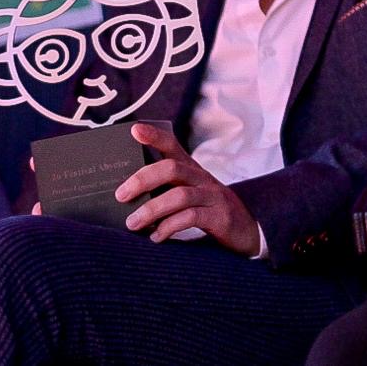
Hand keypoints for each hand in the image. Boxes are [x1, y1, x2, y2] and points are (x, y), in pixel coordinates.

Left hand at [114, 123, 260, 255]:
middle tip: (120, 195)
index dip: (154, 137)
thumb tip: (124, 199)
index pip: (173, 146)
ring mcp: (213, 197)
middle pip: (172, 168)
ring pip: (180, 195)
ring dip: (152, 209)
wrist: (246, 232)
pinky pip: (191, 217)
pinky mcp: (220, 217)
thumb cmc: (207, 213)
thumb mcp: (188, 196)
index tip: (134, 130)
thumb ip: (163, 192)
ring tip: (132, 223)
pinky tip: (156, 236)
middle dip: (143, 179)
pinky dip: (169, 227)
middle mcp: (202, 179)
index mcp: (192, 170)